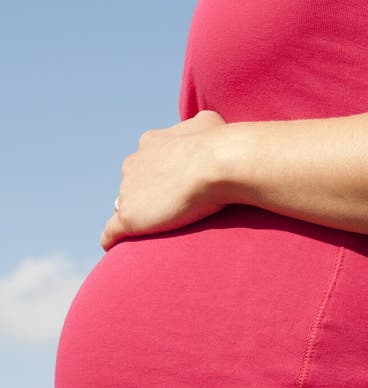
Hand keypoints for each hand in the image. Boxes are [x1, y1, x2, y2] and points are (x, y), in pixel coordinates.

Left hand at [101, 109, 227, 250]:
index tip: (176, 188)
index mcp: (150, 143)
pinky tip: (114, 246)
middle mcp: (133, 164)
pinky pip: (111, 231)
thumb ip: (196, 129)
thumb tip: (202, 130)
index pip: (146, 162)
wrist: (217, 163)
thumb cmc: (218, 144)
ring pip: (125, 206)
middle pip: (133, 184)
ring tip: (159, 230)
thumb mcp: (207, 122)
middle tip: (171, 210)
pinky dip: (111, 239)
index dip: (160, 176)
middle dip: (147, 195)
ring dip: (139, 216)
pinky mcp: (129, 217)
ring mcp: (128, 191)